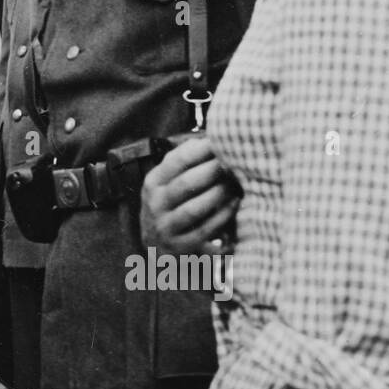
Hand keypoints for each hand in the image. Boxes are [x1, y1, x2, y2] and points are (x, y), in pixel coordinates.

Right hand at [140, 137, 238, 255]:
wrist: (158, 249)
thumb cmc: (173, 206)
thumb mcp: (168, 183)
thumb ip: (183, 163)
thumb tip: (207, 138)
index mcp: (153, 183)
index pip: (175, 161)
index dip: (200, 150)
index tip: (221, 142)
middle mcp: (155, 204)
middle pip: (186, 184)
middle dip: (213, 171)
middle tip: (233, 163)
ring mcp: (165, 227)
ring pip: (194, 209)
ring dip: (218, 195)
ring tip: (235, 184)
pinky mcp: (180, 246)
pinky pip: (204, 230)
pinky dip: (221, 217)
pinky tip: (235, 205)